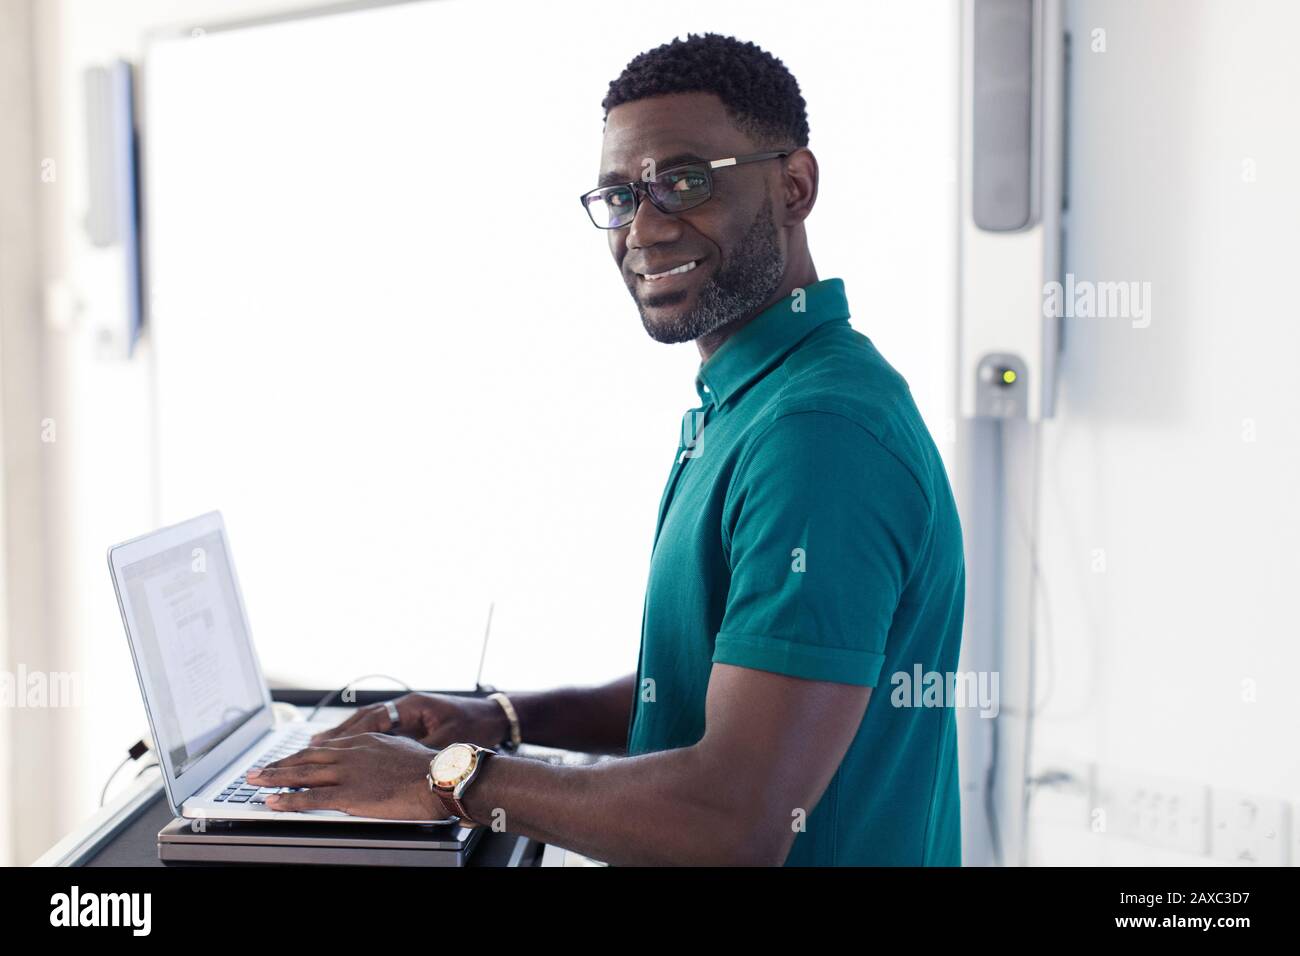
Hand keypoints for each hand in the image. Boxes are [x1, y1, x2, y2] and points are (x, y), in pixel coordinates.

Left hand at [246, 733, 444, 819]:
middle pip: (306, 758)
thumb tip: (377, 754)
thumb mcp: (400, 746)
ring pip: (302, 774)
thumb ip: (380, 750)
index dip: (301, 755)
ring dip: (275, 778)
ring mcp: (348, 773)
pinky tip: (274, 801)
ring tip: (256, 782)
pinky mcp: (348, 794)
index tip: (287, 760)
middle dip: (279, 765)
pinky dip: (289, 799)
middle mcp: (350, 753)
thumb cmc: (427, 766)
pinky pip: (311, 797)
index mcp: (363, 741)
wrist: (438, 777)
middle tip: (258, 770)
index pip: (324, 748)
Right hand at [310, 692, 508, 747]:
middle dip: (336, 734)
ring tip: (316, 746)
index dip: (349, 734)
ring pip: (368, 723)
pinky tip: (344, 749)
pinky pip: (378, 729)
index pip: (374, 718)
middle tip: (311, 745)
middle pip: (364, 718)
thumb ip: (419, 751)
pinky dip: (359, 737)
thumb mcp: (446, 741)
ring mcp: (407, 712)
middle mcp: (406, 705)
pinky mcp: (410, 722)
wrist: (493, 718)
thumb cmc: (474, 726)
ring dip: (343, 736)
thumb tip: (397, 764)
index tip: (326, 745)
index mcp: (413, 705)